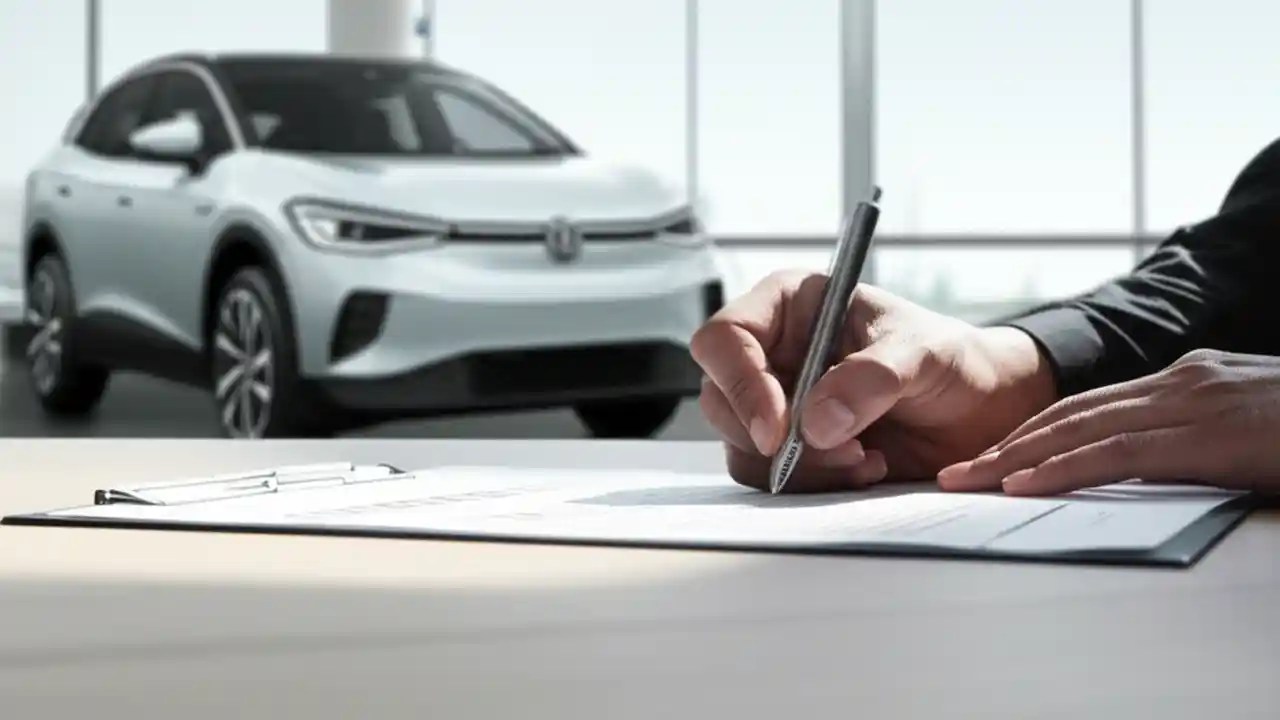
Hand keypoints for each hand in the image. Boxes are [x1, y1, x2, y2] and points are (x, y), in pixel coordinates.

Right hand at [690, 271, 1057, 491]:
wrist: (981, 412)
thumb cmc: (950, 359)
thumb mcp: (922, 352)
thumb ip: (871, 378)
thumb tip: (816, 421)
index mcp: (788, 307)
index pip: (724, 339)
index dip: (741, 385)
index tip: (780, 430)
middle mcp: (770, 354)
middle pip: (721, 400)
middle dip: (776, 437)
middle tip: (842, 449)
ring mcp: (777, 404)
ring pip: (744, 448)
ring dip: (802, 466)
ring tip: (866, 457)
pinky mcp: (792, 450)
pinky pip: (773, 478)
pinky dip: (817, 483)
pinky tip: (867, 468)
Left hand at [938, 349, 1279, 494]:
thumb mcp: (1247, 423)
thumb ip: (1197, 434)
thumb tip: (1157, 459)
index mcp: (1186, 378)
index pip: (1090, 404)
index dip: (1033, 430)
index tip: (992, 454)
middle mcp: (1179, 381)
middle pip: (1070, 413)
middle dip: (1007, 443)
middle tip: (956, 471)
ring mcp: (1190, 402)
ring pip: (1079, 429)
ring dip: (1015, 458)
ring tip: (968, 481)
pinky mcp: (1205, 433)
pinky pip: (1116, 453)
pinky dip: (1062, 469)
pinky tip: (1024, 486)